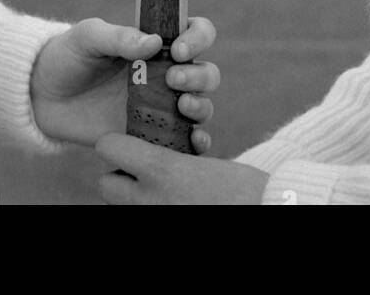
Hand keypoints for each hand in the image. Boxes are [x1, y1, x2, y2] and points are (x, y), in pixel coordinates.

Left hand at [31, 16, 217, 146]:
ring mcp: (160, 105)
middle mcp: (165, 73)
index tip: (178, 49)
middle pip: (206, 73)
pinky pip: (184, 140)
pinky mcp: (150, 135)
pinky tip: (194, 141)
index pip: (196, 32)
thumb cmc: (68, 56)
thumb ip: (119, 37)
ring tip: (182, 107)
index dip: (198, 38)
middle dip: (199, 76)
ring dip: (201, 106)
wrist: (42, 96)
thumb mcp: (88, 37)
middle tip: (172, 80)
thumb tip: (154, 41)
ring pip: (201, 105)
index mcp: (156, 43)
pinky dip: (197, 142)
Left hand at [96, 134, 269, 203]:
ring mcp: (155, 218)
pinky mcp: (165, 231)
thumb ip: (175, 156)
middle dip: (117, 175)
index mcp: (160, 170)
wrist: (264, 214)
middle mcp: (149, 199)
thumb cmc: (241, 188)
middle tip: (139, 169)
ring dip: (133, 195)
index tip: (126, 139)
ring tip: (158, 188)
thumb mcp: (202, 163)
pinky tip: (172, 202)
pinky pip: (142, 216)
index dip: (114, 141)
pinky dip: (150, 209)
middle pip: (105, 184)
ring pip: (123, 205)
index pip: (108, 147)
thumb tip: (150, 154)